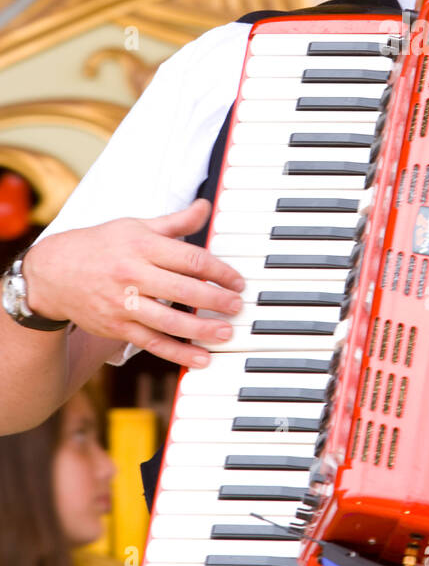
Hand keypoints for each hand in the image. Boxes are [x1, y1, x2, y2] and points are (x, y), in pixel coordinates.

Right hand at [22, 199, 243, 367]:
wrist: (53, 274)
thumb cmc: (101, 246)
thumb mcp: (136, 226)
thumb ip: (175, 222)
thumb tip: (206, 207)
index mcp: (142, 246)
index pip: (190, 258)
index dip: (219, 271)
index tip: (237, 281)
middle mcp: (133, 275)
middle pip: (182, 290)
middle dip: (215, 300)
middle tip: (237, 307)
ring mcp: (123, 304)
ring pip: (168, 321)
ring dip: (201, 330)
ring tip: (226, 333)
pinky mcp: (116, 327)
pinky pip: (151, 343)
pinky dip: (177, 353)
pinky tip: (200, 358)